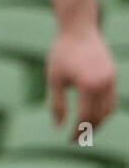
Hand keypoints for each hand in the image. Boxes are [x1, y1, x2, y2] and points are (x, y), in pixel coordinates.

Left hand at [45, 24, 116, 140]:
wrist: (78, 28)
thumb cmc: (61, 53)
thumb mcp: (54, 79)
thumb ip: (56, 104)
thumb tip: (58, 125)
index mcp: (88, 85)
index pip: (85, 117)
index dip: (78, 131)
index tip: (69, 139)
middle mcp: (103, 83)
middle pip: (99, 116)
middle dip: (88, 130)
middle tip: (76, 139)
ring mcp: (111, 79)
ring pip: (109, 110)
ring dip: (98, 122)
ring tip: (84, 129)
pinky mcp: (113, 75)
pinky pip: (111, 99)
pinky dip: (103, 110)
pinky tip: (91, 114)